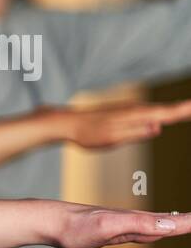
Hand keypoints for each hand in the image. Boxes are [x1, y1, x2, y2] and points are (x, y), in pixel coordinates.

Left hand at [50, 99, 190, 148]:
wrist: (68, 123)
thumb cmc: (88, 134)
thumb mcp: (112, 137)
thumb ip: (135, 132)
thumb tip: (157, 127)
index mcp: (136, 115)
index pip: (167, 113)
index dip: (184, 110)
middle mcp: (136, 109)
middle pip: (167, 109)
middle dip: (185, 109)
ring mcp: (130, 110)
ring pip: (159, 110)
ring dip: (176, 110)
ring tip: (189, 110)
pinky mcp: (125, 112)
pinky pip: (150, 111)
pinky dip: (163, 112)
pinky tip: (167, 115)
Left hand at [52, 204, 190, 247]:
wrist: (51, 221)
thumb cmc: (77, 225)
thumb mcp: (109, 226)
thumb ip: (139, 224)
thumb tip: (170, 224)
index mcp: (137, 220)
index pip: (172, 222)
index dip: (190, 223)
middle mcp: (134, 220)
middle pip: (170, 221)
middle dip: (189, 222)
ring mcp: (124, 225)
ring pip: (158, 224)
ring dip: (177, 223)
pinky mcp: (114, 231)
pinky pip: (143, 230)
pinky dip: (157, 229)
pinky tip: (160, 229)